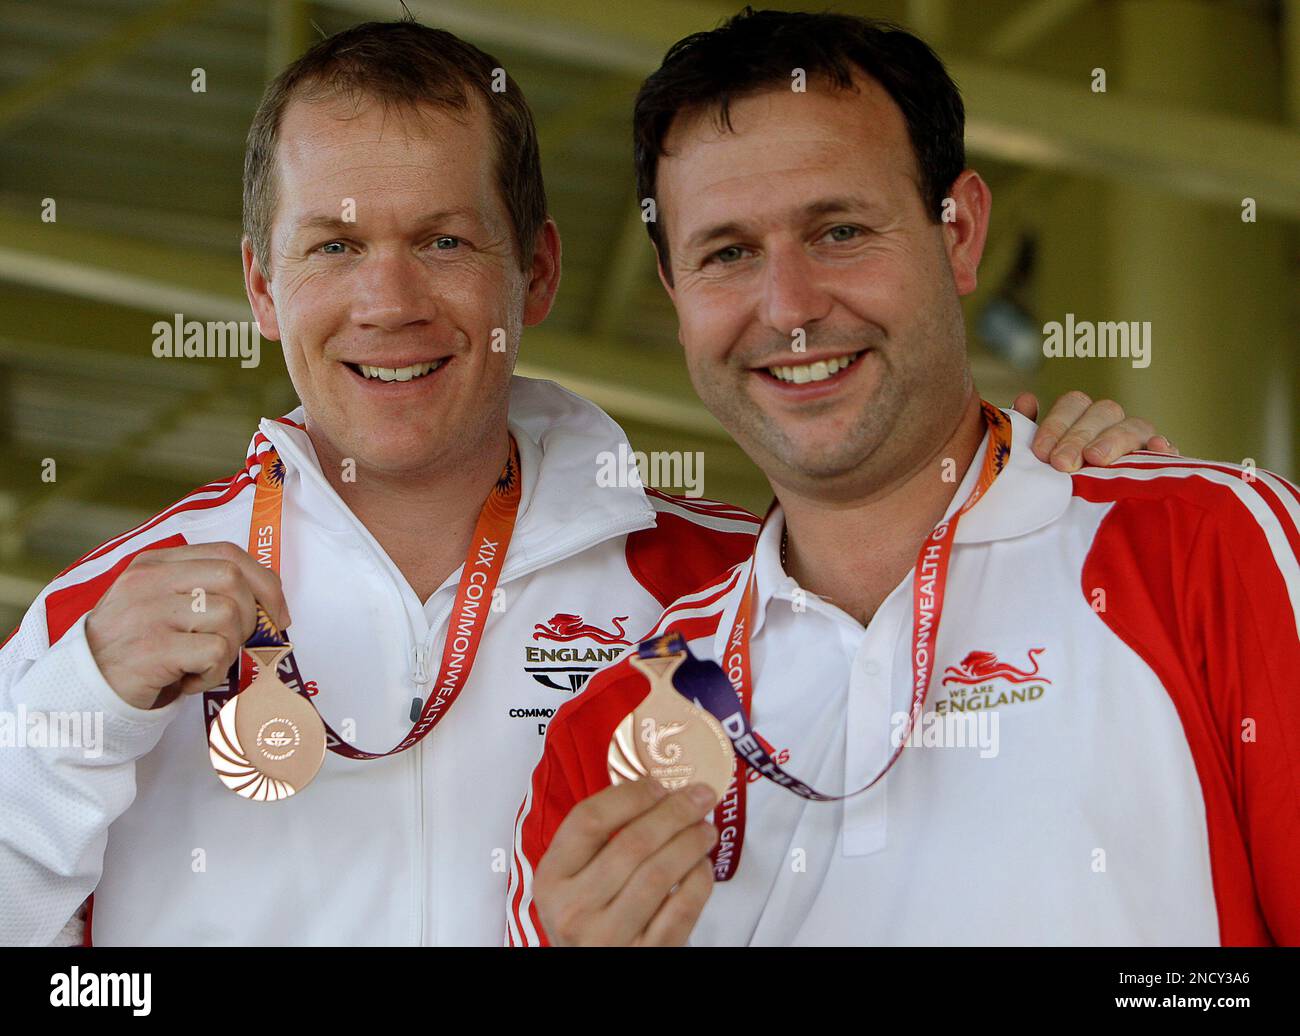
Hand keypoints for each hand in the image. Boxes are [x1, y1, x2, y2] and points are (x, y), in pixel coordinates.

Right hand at [84, 542, 291, 710]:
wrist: (84, 688)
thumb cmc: (135, 648)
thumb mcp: (160, 604)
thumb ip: (201, 590)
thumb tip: (268, 603)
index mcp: (155, 563)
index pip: (227, 553)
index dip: (264, 582)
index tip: (277, 613)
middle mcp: (149, 581)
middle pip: (234, 581)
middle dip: (251, 617)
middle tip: (234, 645)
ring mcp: (148, 613)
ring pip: (229, 616)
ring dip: (228, 651)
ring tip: (201, 665)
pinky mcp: (151, 649)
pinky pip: (215, 652)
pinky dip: (213, 673)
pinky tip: (189, 680)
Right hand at [533, 779, 717, 945]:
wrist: (595, 970)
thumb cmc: (590, 919)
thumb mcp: (575, 881)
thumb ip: (599, 843)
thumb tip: (656, 794)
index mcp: (552, 879)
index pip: (588, 820)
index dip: (629, 796)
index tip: (657, 785)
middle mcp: (574, 908)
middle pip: (631, 843)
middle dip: (674, 813)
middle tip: (699, 797)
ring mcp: (609, 936)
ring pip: (659, 874)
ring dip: (691, 843)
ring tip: (705, 828)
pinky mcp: (646, 954)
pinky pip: (681, 909)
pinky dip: (699, 880)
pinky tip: (702, 865)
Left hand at [1013, 390, 1177, 471]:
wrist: (1084, 522)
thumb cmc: (1057, 484)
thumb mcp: (1041, 462)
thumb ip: (1028, 431)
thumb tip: (1025, 400)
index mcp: (1082, 417)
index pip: (1073, 404)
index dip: (1056, 424)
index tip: (1041, 453)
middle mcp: (1112, 423)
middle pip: (1103, 412)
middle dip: (1079, 437)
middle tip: (1062, 464)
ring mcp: (1139, 441)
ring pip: (1134, 426)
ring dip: (1114, 440)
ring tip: (1096, 459)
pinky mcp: (1161, 463)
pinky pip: (1168, 449)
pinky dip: (1163, 448)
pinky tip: (1157, 449)